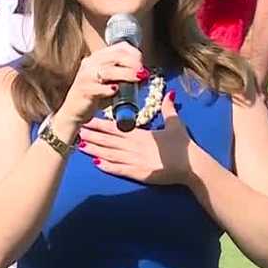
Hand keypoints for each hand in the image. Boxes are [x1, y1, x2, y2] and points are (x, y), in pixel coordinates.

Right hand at [56, 42, 144, 128]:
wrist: (74, 110)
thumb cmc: (95, 95)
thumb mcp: (110, 81)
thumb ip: (124, 76)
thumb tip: (144, 75)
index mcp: (98, 57)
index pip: (118, 48)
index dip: (133, 53)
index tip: (142, 63)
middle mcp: (91, 63)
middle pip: (115, 57)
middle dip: (132, 63)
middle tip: (143, 72)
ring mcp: (85, 76)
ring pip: (107, 71)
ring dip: (125, 74)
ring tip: (138, 78)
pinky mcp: (83, 90)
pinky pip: (97, 88)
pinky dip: (108, 89)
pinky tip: (115, 90)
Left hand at [79, 91, 194, 185]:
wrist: (192, 166)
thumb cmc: (184, 146)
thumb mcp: (176, 124)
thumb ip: (168, 109)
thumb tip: (169, 93)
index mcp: (140, 134)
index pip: (114, 128)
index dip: (99, 125)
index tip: (87, 120)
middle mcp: (134, 146)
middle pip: (108, 140)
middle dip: (91, 136)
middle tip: (76, 131)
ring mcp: (135, 161)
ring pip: (109, 155)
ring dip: (94, 150)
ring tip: (80, 146)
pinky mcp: (138, 174)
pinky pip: (119, 169)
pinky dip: (107, 166)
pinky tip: (96, 164)